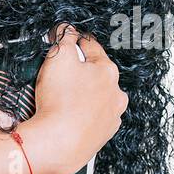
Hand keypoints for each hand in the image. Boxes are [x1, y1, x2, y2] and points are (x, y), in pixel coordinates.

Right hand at [30, 24, 127, 173]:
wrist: (59, 144)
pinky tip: (68, 118)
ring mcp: (112, 115)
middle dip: (80, 72)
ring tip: (61, 101)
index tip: (64, 41)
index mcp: (107, 70)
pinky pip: (93, 119)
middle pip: (96, 74)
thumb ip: (64, 38)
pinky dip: (82, 116)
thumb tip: (67, 29)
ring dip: (84, 96)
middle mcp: (116, 92)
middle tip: (57, 76)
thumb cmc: (59, 101)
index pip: (90, 47)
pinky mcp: (103, 135)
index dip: (74, 42)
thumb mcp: (57, 58)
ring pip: (97, 98)